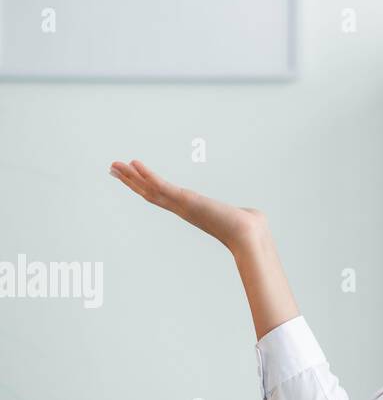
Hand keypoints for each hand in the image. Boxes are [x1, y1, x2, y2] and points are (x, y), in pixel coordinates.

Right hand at [109, 159, 266, 252]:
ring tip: (113, 165)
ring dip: (130, 176)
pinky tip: (134, 163)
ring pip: (149, 188)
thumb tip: (253, 216)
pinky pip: (161, 185)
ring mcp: (181, 204)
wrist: (248, 235)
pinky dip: (147, 174)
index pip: (161, 196)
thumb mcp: (240, 217)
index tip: (132, 178)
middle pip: (148, 192)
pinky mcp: (185, 199)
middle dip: (130, 180)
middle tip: (112, 168)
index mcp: (190, 210)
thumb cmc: (248, 229)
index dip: (145, 187)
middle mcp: (181, 208)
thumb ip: (240, 215)